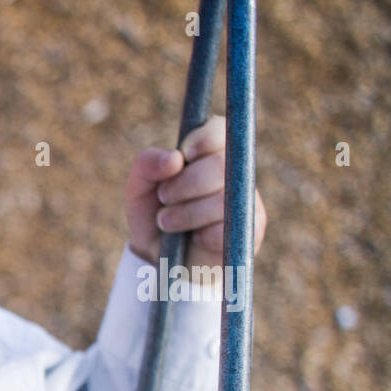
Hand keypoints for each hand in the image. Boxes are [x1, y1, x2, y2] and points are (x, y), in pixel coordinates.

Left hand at [124, 115, 265, 270]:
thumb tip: (174, 158)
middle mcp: (234, 171)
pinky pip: (228, 228)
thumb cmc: (154, 215)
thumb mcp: (139, 190)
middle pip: (219, 165)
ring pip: (222, 199)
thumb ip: (146, 165)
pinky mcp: (251, 229)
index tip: (183, 156)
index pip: (219, 130)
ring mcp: (245, 199)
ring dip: (187, 213)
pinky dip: (203, 235)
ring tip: (168, 222)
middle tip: (165, 197)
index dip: (202, 140)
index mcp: (209, 152)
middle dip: (184, 184)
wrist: (161, 260)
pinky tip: (196, 238)